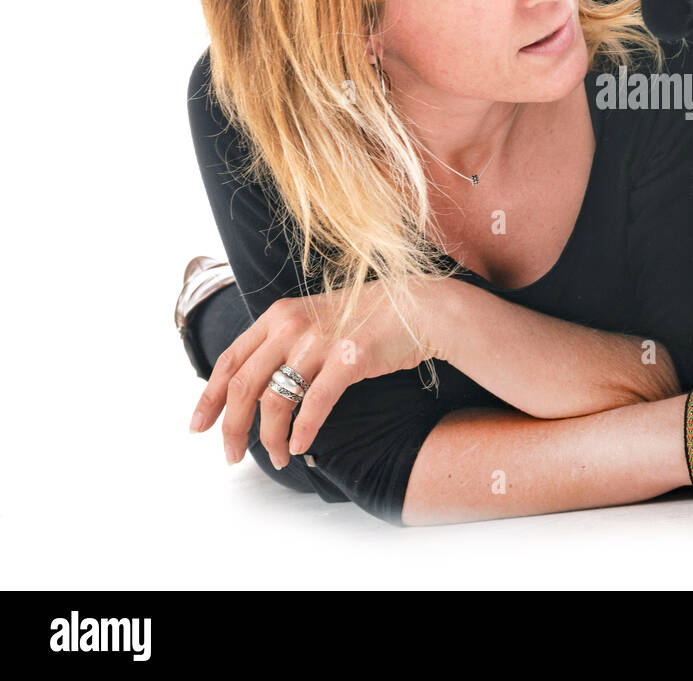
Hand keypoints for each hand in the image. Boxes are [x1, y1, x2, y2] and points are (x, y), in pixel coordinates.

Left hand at [189, 275, 453, 468]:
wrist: (420, 307)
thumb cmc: (369, 319)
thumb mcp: (316, 319)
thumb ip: (285, 343)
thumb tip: (256, 388)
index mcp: (279, 315)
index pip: (230, 360)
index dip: (209, 397)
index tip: (198, 426)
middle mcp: (292, 326)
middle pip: (243, 386)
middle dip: (231, 428)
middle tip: (229, 457)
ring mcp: (319, 341)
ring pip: (275, 401)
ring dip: (269, 439)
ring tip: (276, 459)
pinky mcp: (348, 359)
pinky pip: (313, 406)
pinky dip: (302, 432)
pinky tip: (300, 448)